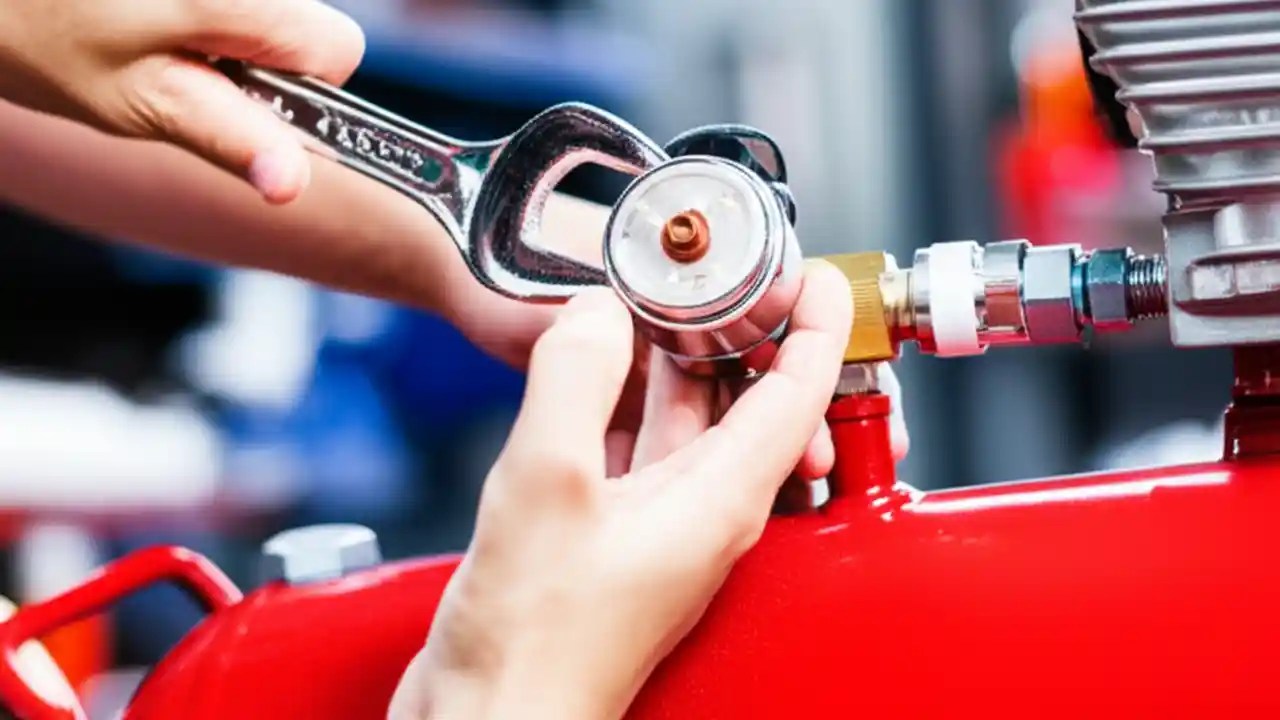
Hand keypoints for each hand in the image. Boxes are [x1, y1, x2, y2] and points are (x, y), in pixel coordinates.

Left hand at [0, 0, 363, 203]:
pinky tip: (140, 12)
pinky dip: (199, 9)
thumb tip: (292, 182)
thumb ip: (230, 136)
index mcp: (236, 0)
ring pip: (269, 7)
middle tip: (182, 64)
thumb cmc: (45, 38)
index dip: (300, 85)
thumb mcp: (141, 103)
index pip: (337, 48)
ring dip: (223, 29)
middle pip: (305, 21)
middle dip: (260, 54)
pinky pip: (237, 0)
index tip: (236, 89)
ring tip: (148, 32)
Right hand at [387, 260, 852, 719]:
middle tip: (725, 273)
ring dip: (685, 364)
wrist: (490, 718)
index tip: (805, 275)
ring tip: (667, 305)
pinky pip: (644, 450)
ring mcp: (658, 528)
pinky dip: (635, 404)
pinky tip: (605, 378)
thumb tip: (600, 314)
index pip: (795, 397)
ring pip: (693, 425)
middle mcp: (702, 515)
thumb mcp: (548, 482)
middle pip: (750, 405)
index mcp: (717, 503)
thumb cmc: (530, 641)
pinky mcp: (613, 538)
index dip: (810, 327)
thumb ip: (577, 381)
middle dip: (745, 332)